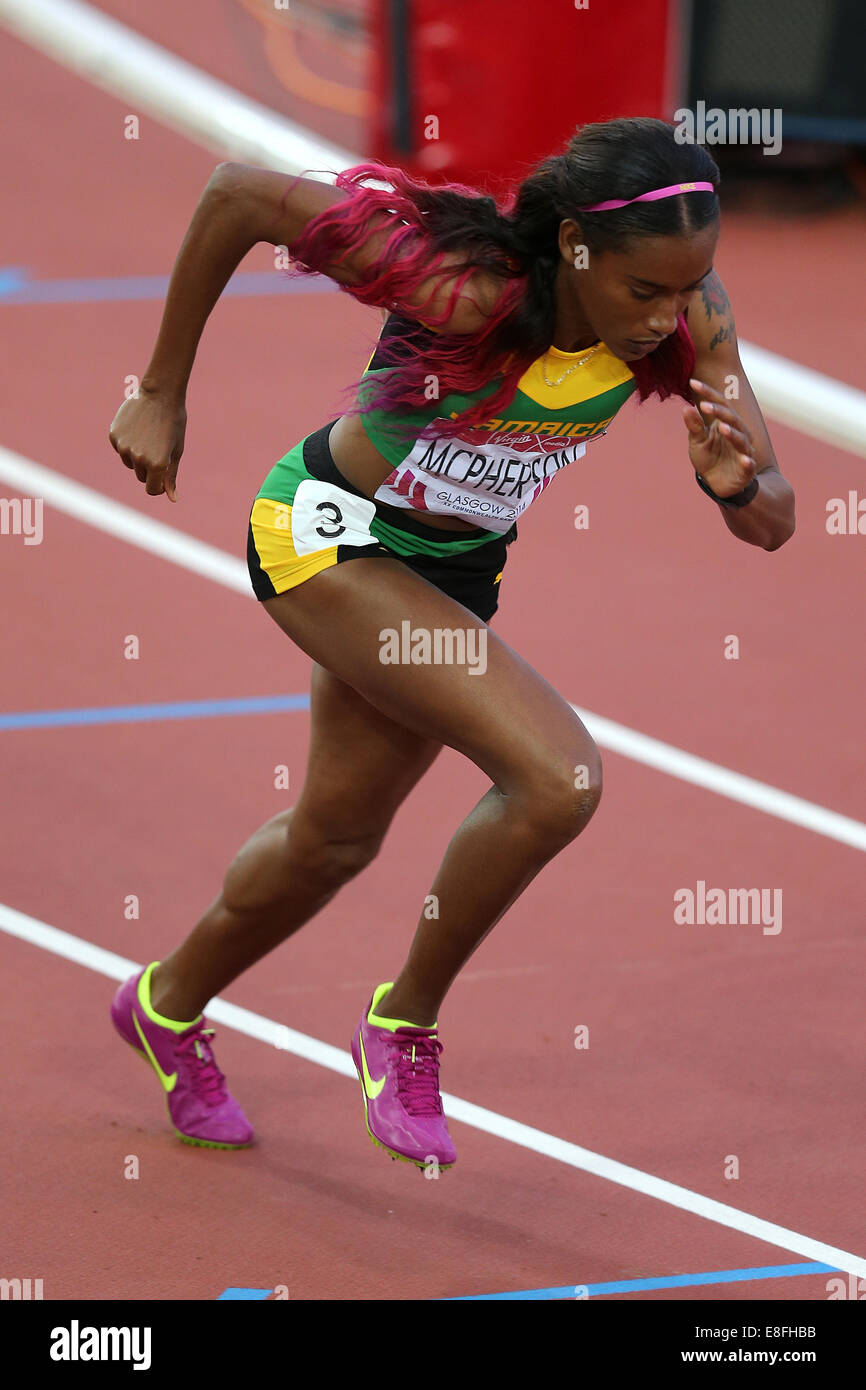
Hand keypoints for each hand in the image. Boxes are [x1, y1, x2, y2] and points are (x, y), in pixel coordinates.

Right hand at [108, 385, 186, 501]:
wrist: (160, 394)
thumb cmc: (173, 423)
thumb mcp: (176, 451)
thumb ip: (171, 476)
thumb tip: (172, 498)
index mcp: (157, 464)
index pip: (152, 489)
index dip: (158, 485)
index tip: (163, 475)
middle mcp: (139, 458)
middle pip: (141, 477)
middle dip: (150, 468)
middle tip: (159, 447)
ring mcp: (124, 447)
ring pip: (130, 463)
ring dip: (138, 455)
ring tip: (149, 435)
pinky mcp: (114, 436)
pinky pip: (120, 448)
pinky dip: (127, 442)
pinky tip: (137, 428)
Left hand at [683, 377, 755, 497]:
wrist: (718, 484)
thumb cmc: (709, 459)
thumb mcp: (697, 442)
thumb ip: (694, 426)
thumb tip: (685, 408)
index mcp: (725, 423)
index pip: (719, 404)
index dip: (707, 393)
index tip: (692, 382)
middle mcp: (738, 433)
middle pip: (731, 418)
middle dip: (719, 411)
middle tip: (704, 405)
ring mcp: (743, 451)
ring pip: (741, 439)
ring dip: (732, 433)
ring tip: (722, 428)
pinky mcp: (746, 469)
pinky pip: (748, 464)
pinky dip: (747, 462)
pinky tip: (744, 459)